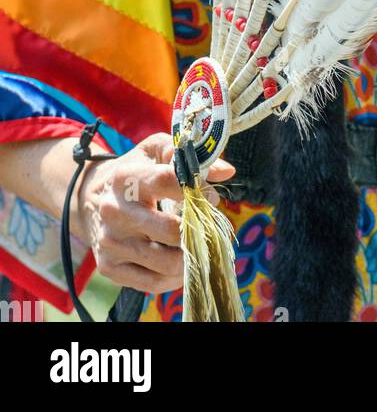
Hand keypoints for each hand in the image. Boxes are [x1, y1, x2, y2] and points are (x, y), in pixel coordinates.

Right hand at [76, 132, 234, 293]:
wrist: (92, 199)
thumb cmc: (136, 171)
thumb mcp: (156, 151)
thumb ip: (190, 156)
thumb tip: (227, 171)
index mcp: (126, 177)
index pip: (166, 182)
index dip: (196, 189)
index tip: (212, 196)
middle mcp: (114, 211)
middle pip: (170, 230)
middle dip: (197, 229)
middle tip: (208, 225)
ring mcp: (111, 243)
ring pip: (166, 262)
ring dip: (190, 256)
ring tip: (198, 244)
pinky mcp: (110, 267)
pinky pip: (153, 282)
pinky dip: (175, 276)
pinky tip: (182, 262)